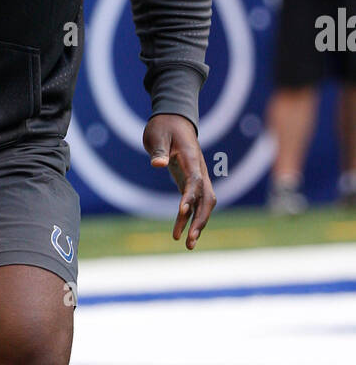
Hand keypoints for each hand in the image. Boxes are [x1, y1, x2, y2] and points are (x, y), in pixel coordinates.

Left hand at [143, 113, 215, 249]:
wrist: (174, 118)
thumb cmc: (163, 126)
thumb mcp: (157, 135)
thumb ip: (159, 150)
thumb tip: (157, 164)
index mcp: (191, 157)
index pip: (195, 180)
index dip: (190, 196)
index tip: (181, 211)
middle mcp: (198, 170)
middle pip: (206, 198)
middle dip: (200, 220)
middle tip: (190, 240)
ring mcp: (196, 177)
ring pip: (203, 204)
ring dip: (197, 224)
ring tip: (188, 245)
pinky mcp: (190, 181)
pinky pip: (193, 203)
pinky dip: (187, 218)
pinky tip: (178, 233)